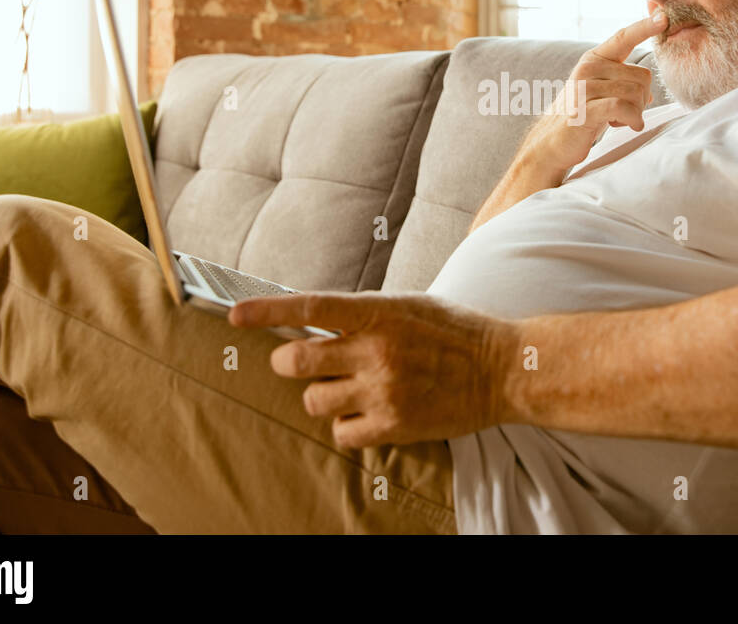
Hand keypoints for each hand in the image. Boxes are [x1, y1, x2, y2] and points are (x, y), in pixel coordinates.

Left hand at [228, 291, 518, 446]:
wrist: (502, 369)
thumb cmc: (454, 332)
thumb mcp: (408, 305)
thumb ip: (363, 314)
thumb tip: (315, 321)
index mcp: (380, 312)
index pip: (311, 308)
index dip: (267, 311)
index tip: (236, 315)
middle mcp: (376, 350)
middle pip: (297, 360)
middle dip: (289, 362)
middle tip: (300, 361)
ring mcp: (383, 390)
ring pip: (313, 400)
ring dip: (322, 395)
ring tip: (351, 388)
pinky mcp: (393, 424)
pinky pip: (341, 432)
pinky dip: (346, 425)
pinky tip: (366, 412)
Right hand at [521, 10, 666, 172]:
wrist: (551, 142)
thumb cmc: (581, 116)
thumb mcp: (601, 92)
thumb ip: (623, 83)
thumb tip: (648, 90)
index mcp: (594, 59)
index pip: (623, 37)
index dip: (645, 27)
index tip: (663, 16)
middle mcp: (588, 68)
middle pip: (642, 76)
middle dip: (642, 99)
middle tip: (626, 112)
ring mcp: (584, 88)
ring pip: (635, 94)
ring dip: (635, 113)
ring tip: (618, 120)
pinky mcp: (585, 109)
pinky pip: (623, 108)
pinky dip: (631, 120)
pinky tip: (623, 125)